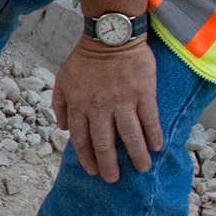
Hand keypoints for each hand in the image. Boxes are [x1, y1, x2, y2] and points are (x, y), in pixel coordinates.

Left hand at [52, 36, 162, 181]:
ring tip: (142, 169)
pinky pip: (150, 119)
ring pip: (129, 135)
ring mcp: (123, 101)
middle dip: (108, 164)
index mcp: (79, 105)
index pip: (82, 139)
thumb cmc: (85, 58)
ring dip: (136, 155)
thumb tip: (63, 129)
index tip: (93, 171)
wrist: (110, 36)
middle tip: (113, 179)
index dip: (87, 158)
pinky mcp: (144, 93)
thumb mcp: (62, 79)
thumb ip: (59, 104)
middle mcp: (100, 107)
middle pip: (104, 142)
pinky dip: (153, 135)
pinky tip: (157, 147)